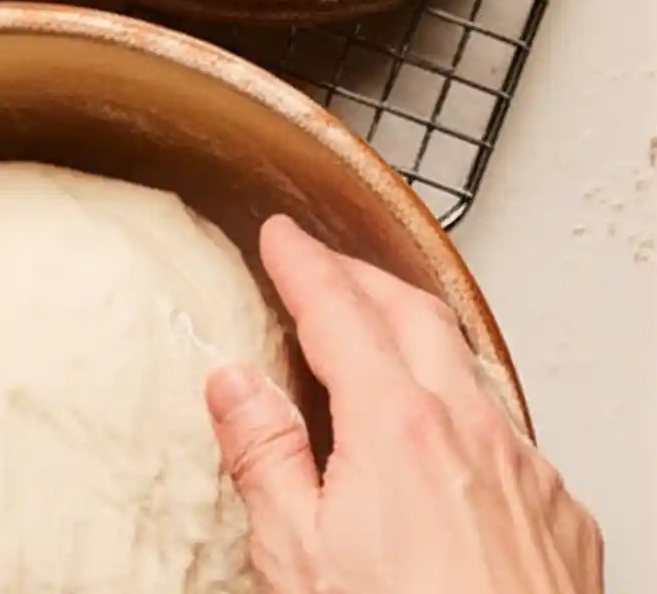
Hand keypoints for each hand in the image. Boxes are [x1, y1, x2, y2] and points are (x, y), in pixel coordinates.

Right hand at [206, 215, 602, 593]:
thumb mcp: (297, 557)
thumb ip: (264, 458)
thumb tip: (234, 385)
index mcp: (395, 430)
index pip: (340, 314)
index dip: (304, 265)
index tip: (281, 236)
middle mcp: (471, 432)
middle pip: (414, 315)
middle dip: (362, 276)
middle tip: (321, 266)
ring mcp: (526, 470)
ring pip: (470, 365)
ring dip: (418, 331)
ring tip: (379, 331)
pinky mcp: (560, 513)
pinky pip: (508, 428)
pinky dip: (463, 403)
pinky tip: (444, 435)